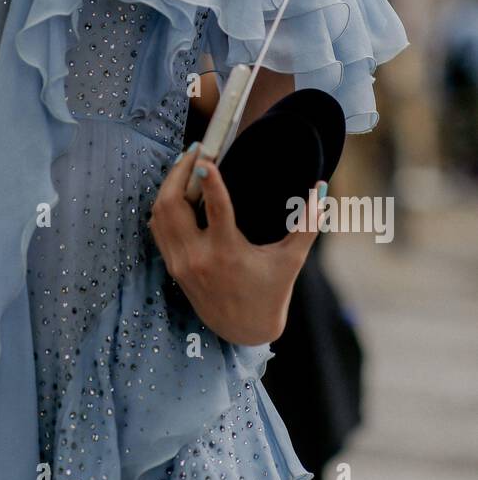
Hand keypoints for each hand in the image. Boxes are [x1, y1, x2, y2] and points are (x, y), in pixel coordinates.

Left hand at [149, 144, 324, 344]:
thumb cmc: (271, 292)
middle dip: (180, 172)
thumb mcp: (291, 260)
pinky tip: (177, 188)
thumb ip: (307, 223)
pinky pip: (158, 227)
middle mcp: (198, 258)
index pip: (216, 211)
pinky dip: (164, 204)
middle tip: (196, 150)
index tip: (206, 158)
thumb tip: (321, 187)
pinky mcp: (172, 265)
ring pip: (160, 213)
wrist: (243, 329)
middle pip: (174, 205)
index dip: (210, 182)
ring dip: (170, 184)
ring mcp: (180, 262)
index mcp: (228, 254)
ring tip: (187, 163)